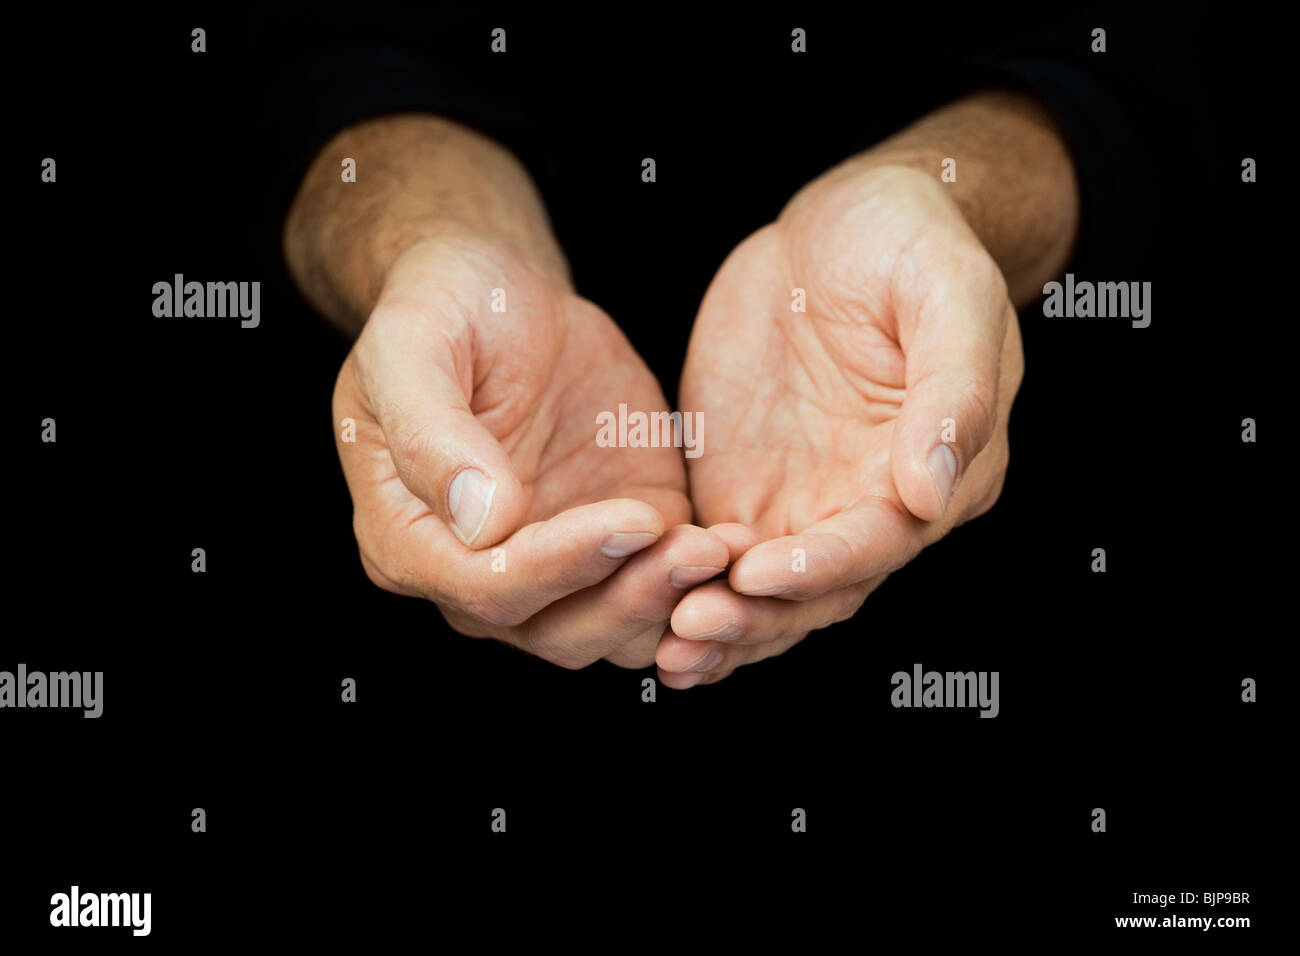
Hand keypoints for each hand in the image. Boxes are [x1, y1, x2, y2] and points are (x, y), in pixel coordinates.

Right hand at [333, 235, 727, 668]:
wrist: (504, 300)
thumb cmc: (442, 312)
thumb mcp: (413, 345)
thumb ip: (430, 432)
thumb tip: (479, 520)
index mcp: (408, 540)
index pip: (484, 587)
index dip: (558, 566)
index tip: (629, 522)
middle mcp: (476, 575)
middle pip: (554, 630)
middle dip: (629, 597)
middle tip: (695, 547)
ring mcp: (552, 568)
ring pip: (612, 632)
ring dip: (669, 603)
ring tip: (718, 548)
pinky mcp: (617, 547)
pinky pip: (659, 595)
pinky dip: (698, 587)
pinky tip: (735, 545)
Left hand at [660, 164, 1024, 687]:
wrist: (838, 223)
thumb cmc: (909, 239)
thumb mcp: (945, 289)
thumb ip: (952, 390)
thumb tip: (931, 489)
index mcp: (939, 467)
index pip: (883, 539)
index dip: (823, 564)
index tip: (759, 572)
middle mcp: (874, 501)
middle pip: (821, 590)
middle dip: (760, 617)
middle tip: (691, 629)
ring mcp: (808, 501)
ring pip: (769, 592)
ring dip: (724, 625)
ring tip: (668, 649)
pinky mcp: (748, 489)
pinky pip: (719, 558)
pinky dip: (687, 591)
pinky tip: (644, 613)